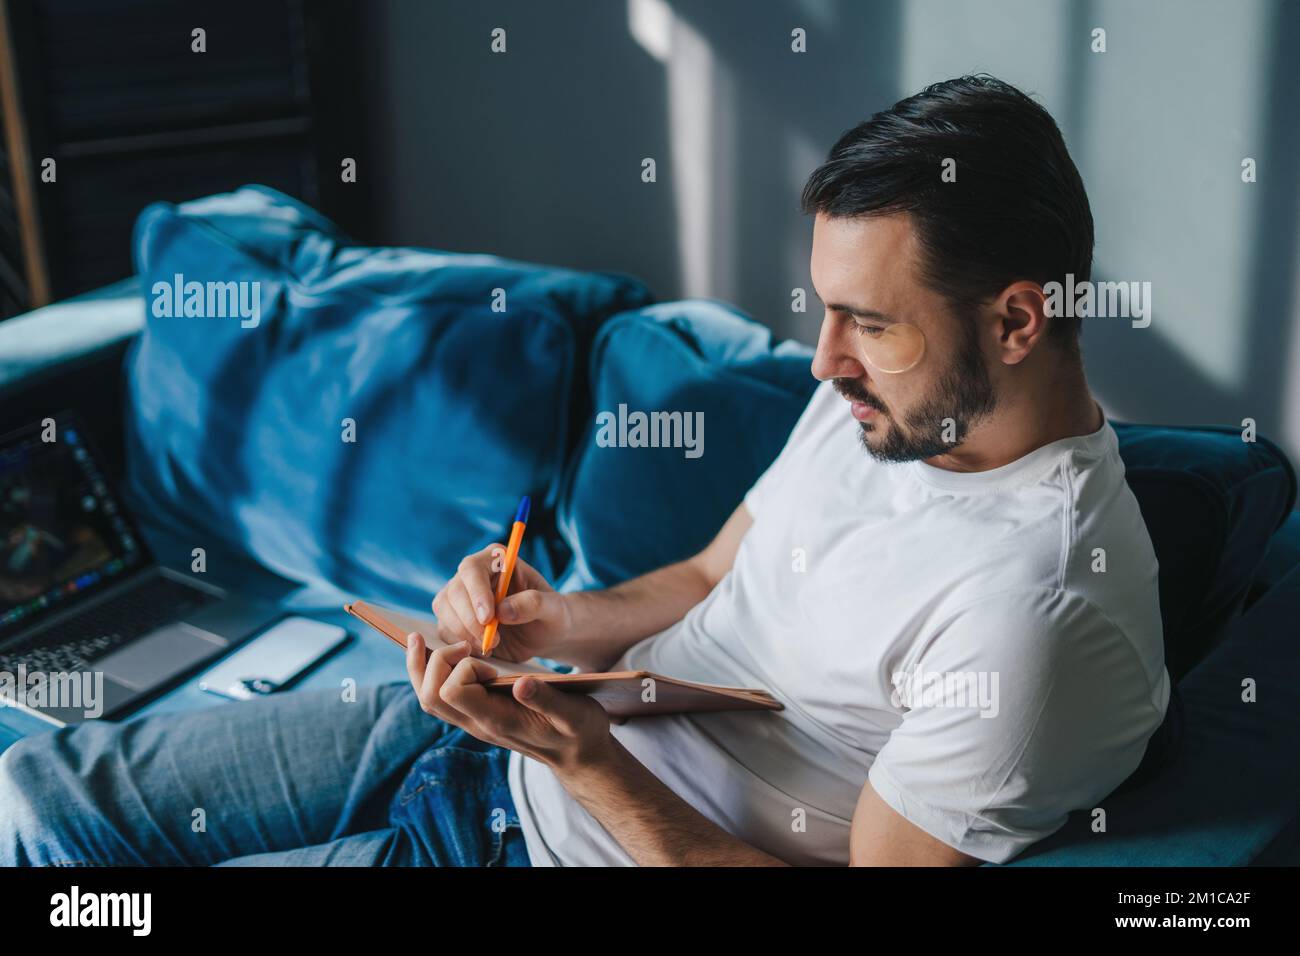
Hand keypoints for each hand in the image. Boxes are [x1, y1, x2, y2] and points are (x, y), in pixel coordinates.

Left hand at [405, 635, 613, 770]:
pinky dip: (430, 674)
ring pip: (428, 698)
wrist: (579, 756)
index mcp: (498, 721)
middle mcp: (478, 724)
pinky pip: (440, 698)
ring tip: (418, 638)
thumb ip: (547, 699)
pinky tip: (437, 653)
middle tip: (464, 643)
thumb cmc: (580, 732)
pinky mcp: (477, 716)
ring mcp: (474, 722)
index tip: (490, 658)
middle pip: (430, 696)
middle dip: (435, 661)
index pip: (454, 691)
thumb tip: (520, 683)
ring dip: (421, 667)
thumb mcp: (574, 714)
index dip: (464, 667)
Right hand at [431, 543, 571, 661]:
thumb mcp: (553, 608)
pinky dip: (460, 643)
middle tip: (493, 640)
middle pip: (453, 591)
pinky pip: (444, 629)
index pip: (472, 569)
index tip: (488, 618)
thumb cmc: (553, 614)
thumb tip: (502, 610)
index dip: (476, 593)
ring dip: (463, 633)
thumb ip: (533, 604)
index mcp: (496, 560)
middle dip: (469, 620)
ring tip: (493, 645)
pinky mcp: (455, 619)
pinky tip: (484, 650)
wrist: (546, 634)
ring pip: (444, 610)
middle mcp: (473, 575)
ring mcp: (461, 597)